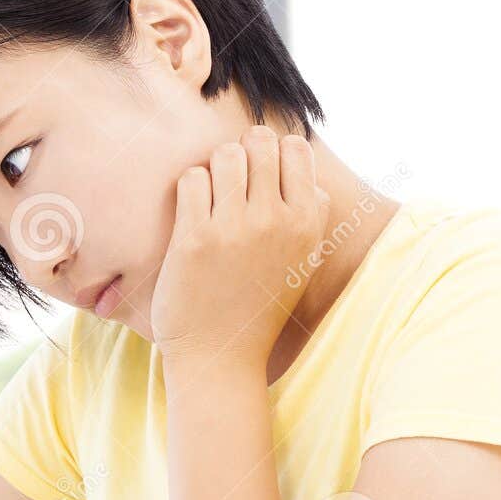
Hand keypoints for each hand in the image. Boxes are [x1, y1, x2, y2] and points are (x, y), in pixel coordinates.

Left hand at [150, 126, 328, 369]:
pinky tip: (192, 212)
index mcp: (307, 224)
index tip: (259, 177)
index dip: (274, 153)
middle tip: (231, 184)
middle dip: (242, 154)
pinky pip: (192, 179)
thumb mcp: (302, 263)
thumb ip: (310, 217)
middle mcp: (276, 221)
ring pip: (224, 155)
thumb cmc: (259, 307)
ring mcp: (235, 229)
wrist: (220, 356)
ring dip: (214, 169)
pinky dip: (190, 188)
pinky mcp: (195, 239)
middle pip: (259, 143)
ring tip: (211, 197)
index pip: (296, 148)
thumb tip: (308, 172)